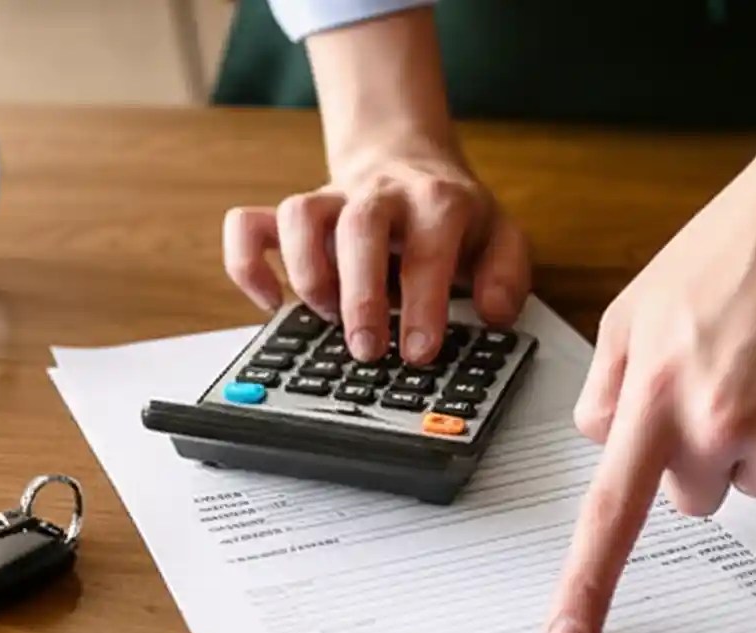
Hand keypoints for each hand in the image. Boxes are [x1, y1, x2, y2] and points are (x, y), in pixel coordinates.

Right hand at [223, 143, 530, 364]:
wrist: (406, 159)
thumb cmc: (451, 214)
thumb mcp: (499, 236)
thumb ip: (507, 275)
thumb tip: (494, 313)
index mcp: (437, 201)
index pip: (428, 246)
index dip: (422, 301)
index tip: (418, 350)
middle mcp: (380, 194)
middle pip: (359, 227)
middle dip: (360, 293)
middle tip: (367, 349)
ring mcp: (330, 200)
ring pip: (298, 216)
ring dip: (307, 273)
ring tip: (326, 319)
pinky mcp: (293, 213)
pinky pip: (248, 225)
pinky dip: (248, 265)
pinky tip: (271, 303)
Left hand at [545, 122, 755, 632]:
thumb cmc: (728, 248)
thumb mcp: (634, 307)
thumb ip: (607, 386)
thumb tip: (601, 441)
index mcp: (657, 394)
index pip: (613, 510)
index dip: (587, 582)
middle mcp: (722, 422)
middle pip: (690, 497)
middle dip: (691, 456)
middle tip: (712, 384)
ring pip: (752, 481)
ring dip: (750, 439)